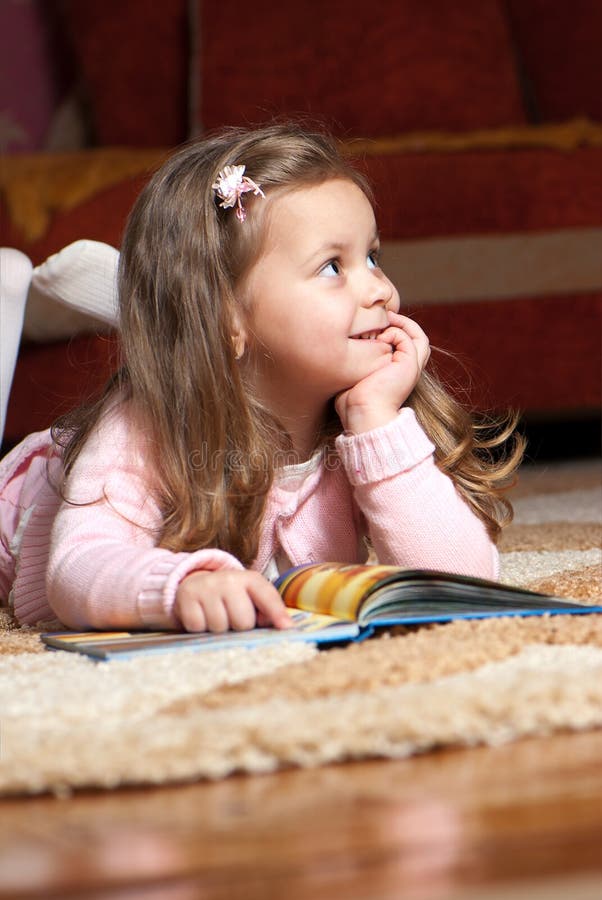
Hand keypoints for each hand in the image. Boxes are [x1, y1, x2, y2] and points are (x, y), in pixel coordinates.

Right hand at [174, 569, 292, 632]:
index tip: (286, 628)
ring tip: (216, 616)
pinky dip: (199, 628)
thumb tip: (285, 627)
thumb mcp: (251, 597)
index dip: (277, 613)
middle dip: (239, 626)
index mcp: (250, 579)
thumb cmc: (231, 597)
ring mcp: (206, 587)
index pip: (267, 596)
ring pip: (219, 627)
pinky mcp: (186, 597)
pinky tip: (202, 616)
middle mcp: (228, 579)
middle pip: (243, 622)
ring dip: (218, 629)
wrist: (195, 584)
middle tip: (232, 617)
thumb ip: (268, 610)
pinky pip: (198, 627)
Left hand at [336, 311, 429, 433]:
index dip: (392, 330)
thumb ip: (357, 359)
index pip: (404, 345)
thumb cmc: (352, 399)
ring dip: (402, 324)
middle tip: (383, 315)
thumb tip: (345, 346)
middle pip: (416, 338)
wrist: (362, 412)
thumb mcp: (354, 374)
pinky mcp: (409, 365)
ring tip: (386, 318)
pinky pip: (408, 339)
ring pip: (418, 337)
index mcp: (397, 372)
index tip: (372, 324)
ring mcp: (411, 367)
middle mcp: (407, 369)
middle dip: (400, 323)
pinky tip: (380, 338)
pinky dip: (396, 332)